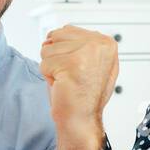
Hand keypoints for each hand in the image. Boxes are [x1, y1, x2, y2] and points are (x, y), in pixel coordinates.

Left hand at [39, 25, 118, 149]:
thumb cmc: (85, 95)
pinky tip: (64, 86)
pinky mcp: (72, 65)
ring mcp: (87, 54)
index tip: (78, 68)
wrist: (82, 119)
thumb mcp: (90, 62)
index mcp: (106, 42)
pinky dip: (49, 77)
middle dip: (57, 57)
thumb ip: (79, 43)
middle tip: (71, 75)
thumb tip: (56, 33)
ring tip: (68, 80)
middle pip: (55, 36)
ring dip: (52, 68)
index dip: (64, 51)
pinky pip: (44, 64)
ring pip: (47, 49)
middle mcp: (99, 45)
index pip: (67, 30)